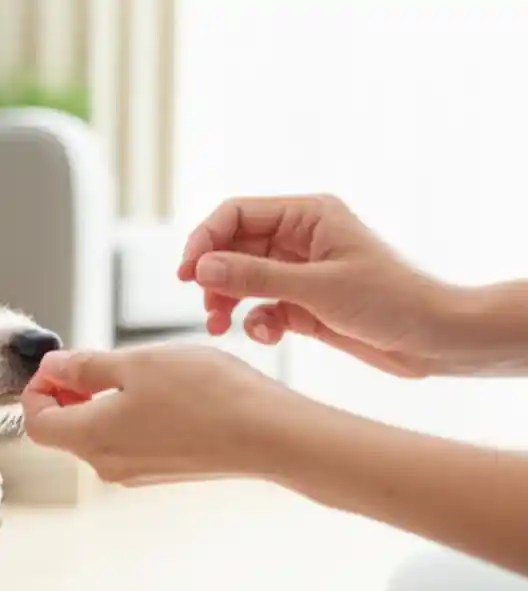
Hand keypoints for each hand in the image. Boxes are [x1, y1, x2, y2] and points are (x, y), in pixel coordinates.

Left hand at [21, 346, 305, 484]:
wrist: (270, 435)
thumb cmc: (204, 394)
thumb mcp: (136, 363)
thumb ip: (85, 368)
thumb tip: (50, 368)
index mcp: (89, 438)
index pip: (36, 422)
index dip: (36, 389)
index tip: (58, 362)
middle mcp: (106, 464)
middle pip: (64, 430)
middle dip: (67, 392)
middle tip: (93, 359)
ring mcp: (136, 472)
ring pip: (96, 435)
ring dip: (99, 401)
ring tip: (132, 370)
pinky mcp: (163, 471)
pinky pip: (127, 442)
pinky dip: (126, 415)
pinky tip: (159, 391)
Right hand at [178, 195, 450, 377]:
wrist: (438, 340)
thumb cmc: (392, 301)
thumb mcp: (317, 288)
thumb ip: (255, 276)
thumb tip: (200, 268)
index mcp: (308, 215)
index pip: (236, 214)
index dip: (205, 240)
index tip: (188, 274)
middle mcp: (301, 238)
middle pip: (233, 248)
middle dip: (215, 277)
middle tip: (206, 307)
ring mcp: (301, 272)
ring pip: (242, 280)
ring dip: (227, 303)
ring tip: (221, 327)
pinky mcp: (304, 304)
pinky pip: (262, 307)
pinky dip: (256, 322)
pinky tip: (268, 337)